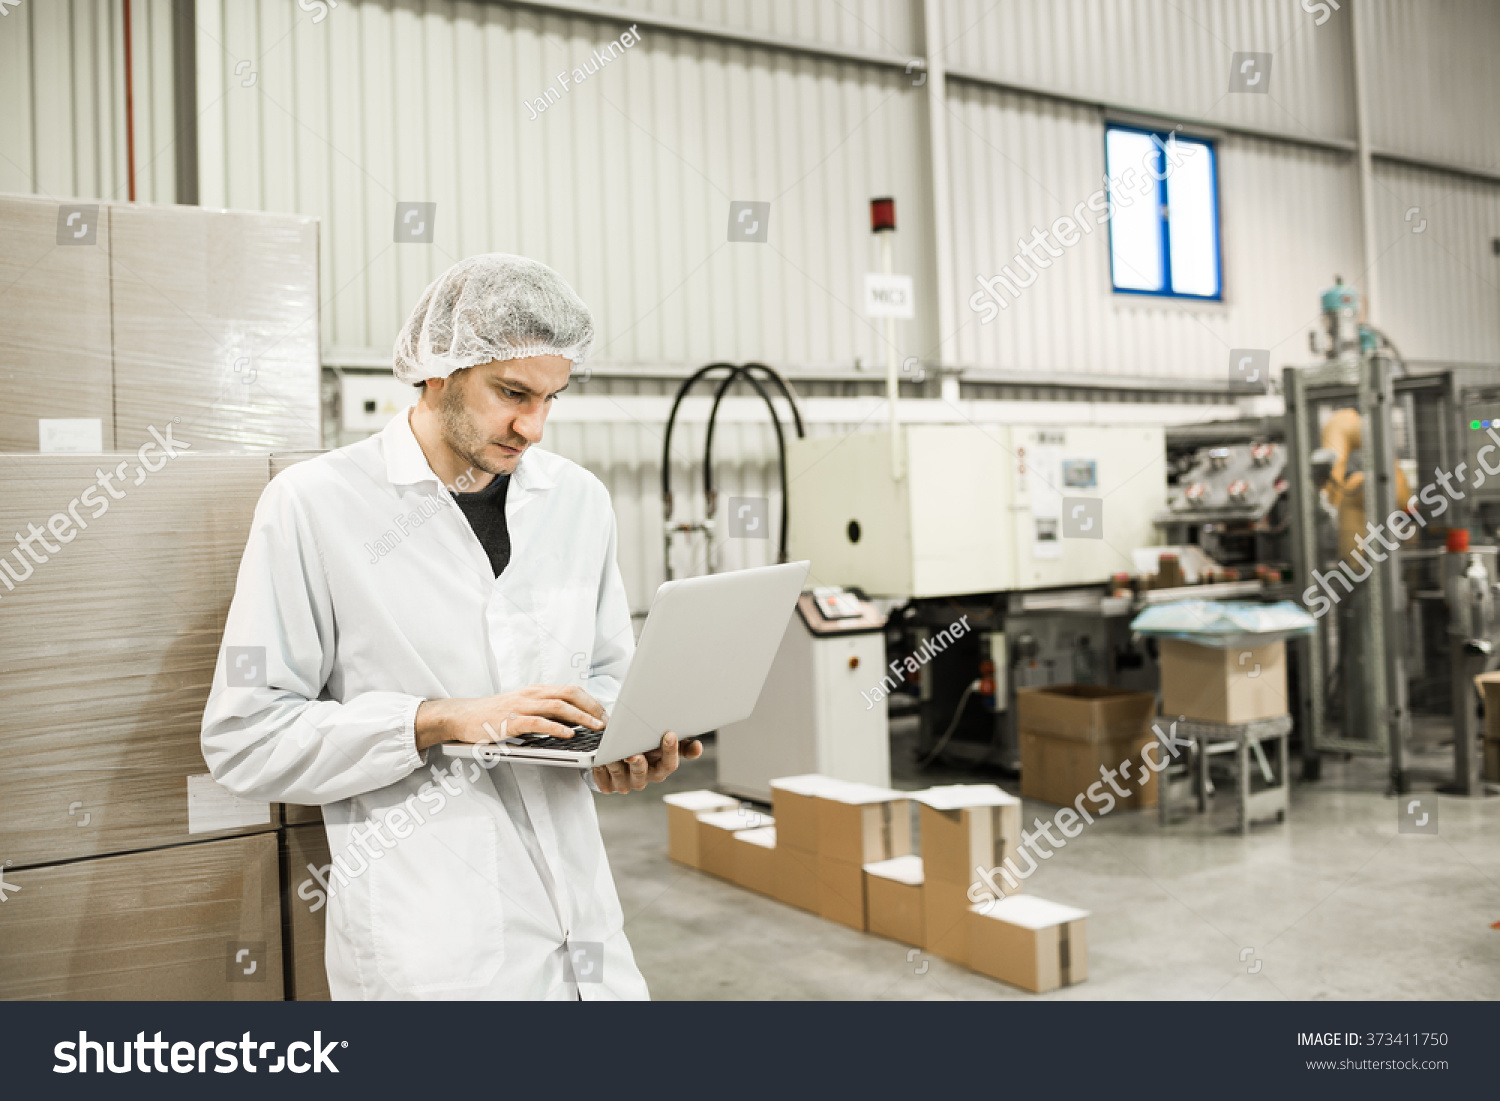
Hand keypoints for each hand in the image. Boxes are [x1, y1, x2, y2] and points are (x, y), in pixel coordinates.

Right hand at [415, 685, 605, 750]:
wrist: (462, 716)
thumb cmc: (494, 716)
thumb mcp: (524, 709)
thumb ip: (546, 713)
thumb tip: (574, 723)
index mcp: (537, 691)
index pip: (571, 690)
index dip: (592, 702)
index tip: (607, 716)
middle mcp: (532, 694)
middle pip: (571, 694)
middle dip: (593, 707)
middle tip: (607, 722)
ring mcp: (521, 706)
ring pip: (559, 705)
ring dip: (582, 716)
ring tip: (596, 727)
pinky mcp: (511, 721)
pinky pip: (538, 722)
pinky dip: (556, 727)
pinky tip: (569, 734)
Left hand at [592, 731, 702, 793]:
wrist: (619, 750)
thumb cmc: (645, 746)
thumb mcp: (663, 743)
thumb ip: (681, 745)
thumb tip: (698, 747)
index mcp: (660, 769)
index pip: (669, 764)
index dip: (671, 751)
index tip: (670, 734)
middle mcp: (644, 779)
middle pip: (643, 773)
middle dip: (639, 764)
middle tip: (634, 754)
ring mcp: (625, 783)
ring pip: (620, 774)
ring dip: (615, 763)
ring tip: (610, 751)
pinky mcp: (607, 785)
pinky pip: (603, 779)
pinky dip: (600, 768)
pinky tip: (599, 757)